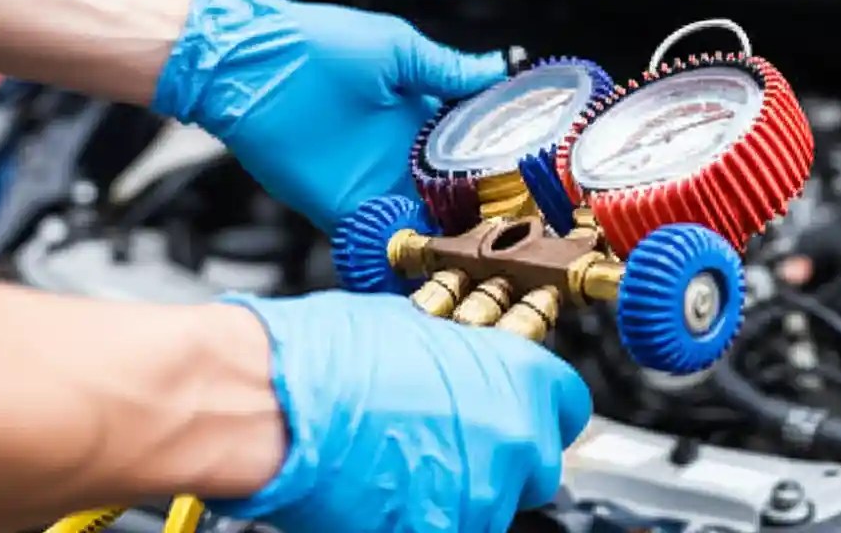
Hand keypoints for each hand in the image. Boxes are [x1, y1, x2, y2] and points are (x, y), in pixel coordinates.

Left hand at [153, 0, 506, 231]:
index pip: (466, 152)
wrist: (254, 63)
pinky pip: (375, 241)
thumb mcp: (398, 50)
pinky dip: (397, 258)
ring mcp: (372, 185)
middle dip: (476, 217)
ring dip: (443, 243)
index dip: (494, 170)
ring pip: (419, 224)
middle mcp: (399, 157)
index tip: (528, 187)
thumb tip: (500, 68)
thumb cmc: (320, 43)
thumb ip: (447, 71)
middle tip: (511, 237)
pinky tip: (426, 270)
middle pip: (448, 198)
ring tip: (479, 265)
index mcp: (418, 117)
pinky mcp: (340, 208)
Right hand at [210, 291, 591, 532]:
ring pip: (489, 504)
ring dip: (458, 489)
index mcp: (518, 379)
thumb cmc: (327, 356)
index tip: (518, 408)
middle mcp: (513, 443)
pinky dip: (421, 513)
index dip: (538, 405)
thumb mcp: (411, 327)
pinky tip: (382, 489)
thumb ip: (456, 354)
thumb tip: (458, 360)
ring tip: (400, 462)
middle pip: (538, 464)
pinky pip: (446, 524)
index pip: (568, 403)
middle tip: (451, 439)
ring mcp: (478, 500)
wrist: (272, 404)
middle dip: (503, 456)